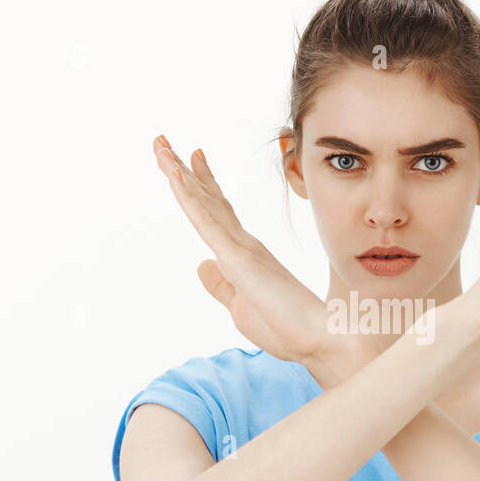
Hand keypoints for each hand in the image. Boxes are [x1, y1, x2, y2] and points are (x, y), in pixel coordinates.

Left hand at [152, 135, 343, 367]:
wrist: (321, 338)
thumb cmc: (289, 330)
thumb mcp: (240, 308)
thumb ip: (220, 286)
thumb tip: (200, 264)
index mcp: (246, 255)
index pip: (218, 212)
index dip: (202, 185)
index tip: (193, 158)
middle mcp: (243, 243)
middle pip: (206, 200)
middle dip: (182, 169)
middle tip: (162, 142)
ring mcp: (239, 248)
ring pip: (201, 204)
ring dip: (177, 173)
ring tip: (159, 146)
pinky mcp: (237, 258)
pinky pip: (206, 222)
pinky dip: (189, 198)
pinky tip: (174, 176)